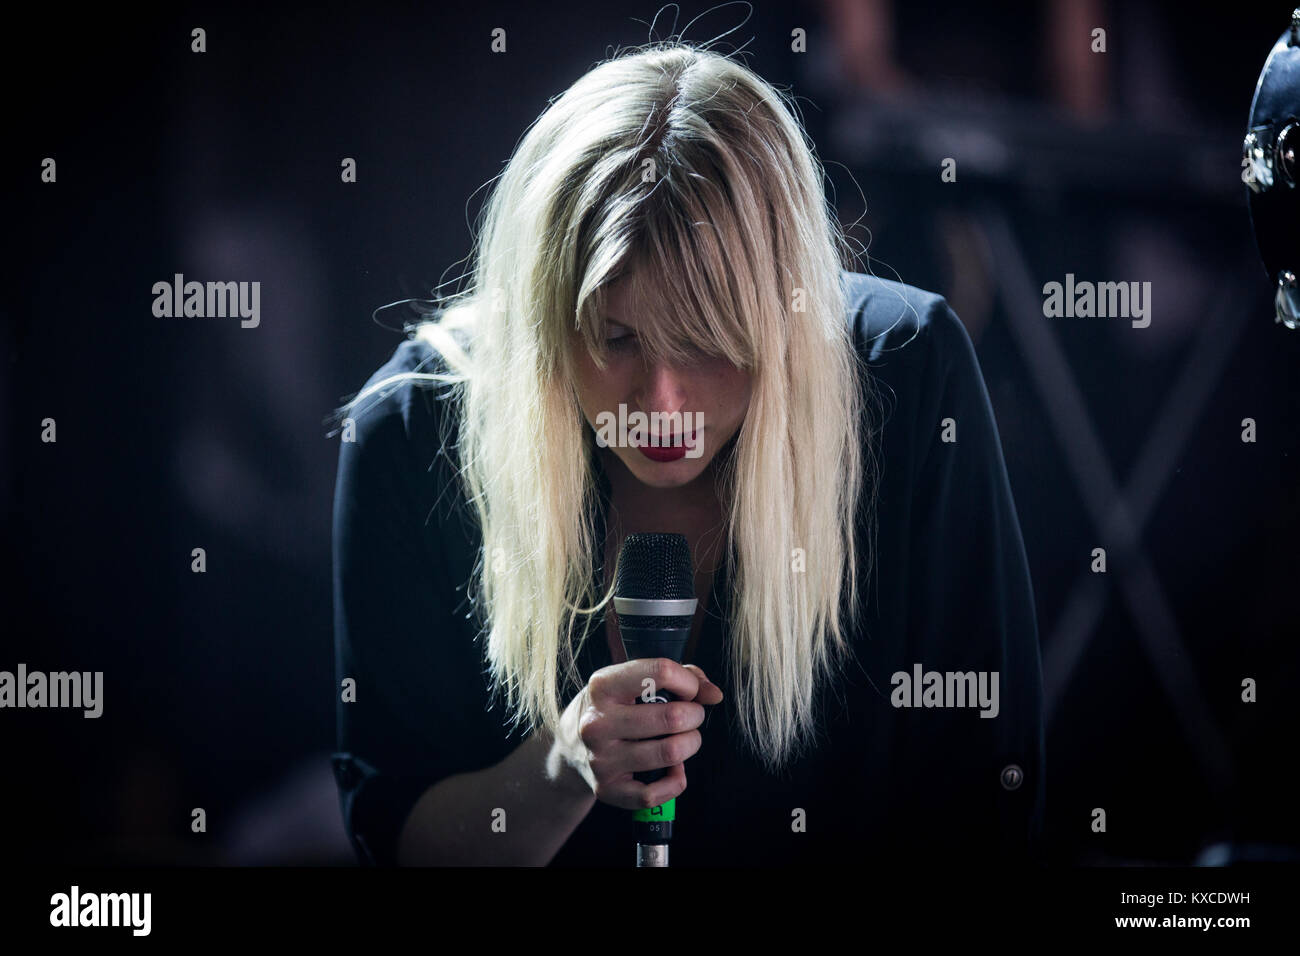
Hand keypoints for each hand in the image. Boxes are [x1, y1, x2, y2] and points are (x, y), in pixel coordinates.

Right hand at [554, 658, 722, 810]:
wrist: (569, 746)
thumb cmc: (612, 708)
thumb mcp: (630, 682)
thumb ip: (678, 676)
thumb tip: (713, 695)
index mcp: (603, 686)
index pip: (660, 672)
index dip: (688, 682)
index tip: (690, 690)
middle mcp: (597, 722)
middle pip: (672, 718)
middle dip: (695, 716)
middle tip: (691, 717)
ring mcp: (601, 758)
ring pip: (670, 753)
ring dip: (690, 745)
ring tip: (683, 740)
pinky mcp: (607, 789)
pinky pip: (656, 793)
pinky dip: (675, 782)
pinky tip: (672, 769)